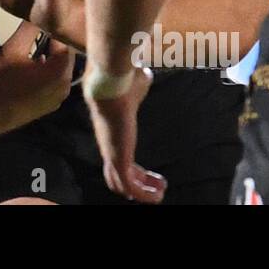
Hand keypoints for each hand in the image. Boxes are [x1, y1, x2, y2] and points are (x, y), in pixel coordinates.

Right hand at [0, 20, 73, 135]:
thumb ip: (28, 29)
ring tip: (38, 45)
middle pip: (67, 57)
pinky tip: (36, 66)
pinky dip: (50, 72)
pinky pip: (56, 83)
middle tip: (43, 29)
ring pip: (62, 70)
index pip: (67, 42)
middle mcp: (66, 87)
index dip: (57, 29)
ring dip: (52, 58)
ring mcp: (59, 99)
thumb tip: (37, 13)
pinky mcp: (50, 106)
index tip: (46, 20)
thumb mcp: (12, 50)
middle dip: (56, 43)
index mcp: (60, 72)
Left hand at [83, 67, 166, 203]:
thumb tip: (144, 73)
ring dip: (142, 192)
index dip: (135, 170)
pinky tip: (158, 194)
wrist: (110, 86)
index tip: (150, 175)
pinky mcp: (118, 160)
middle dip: (139, 185)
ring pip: (122, 185)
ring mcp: (112, 155)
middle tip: (158, 187)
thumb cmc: (121, 84)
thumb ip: (140, 85)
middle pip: (118, 177)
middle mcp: (109, 147)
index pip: (119, 159)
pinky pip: (130, 187)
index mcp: (112, 134)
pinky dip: (144, 195)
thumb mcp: (135, 87)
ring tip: (159, 192)